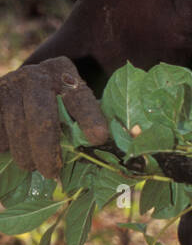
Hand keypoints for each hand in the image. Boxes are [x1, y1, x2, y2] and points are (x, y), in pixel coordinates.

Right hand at [0, 56, 108, 178]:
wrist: (15, 91)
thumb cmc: (53, 104)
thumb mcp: (73, 104)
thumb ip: (91, 122)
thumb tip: (126, 144)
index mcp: (63, 72)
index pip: (79, 96)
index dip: (89, 117)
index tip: (99, 138)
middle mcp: (35, 75)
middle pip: (42, 116)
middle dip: (47, 149)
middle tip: (53, 173)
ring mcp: (9, 86)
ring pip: (16, 128)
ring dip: (25, 155)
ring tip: (33, 166)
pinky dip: (5, 147)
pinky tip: (12, 153)